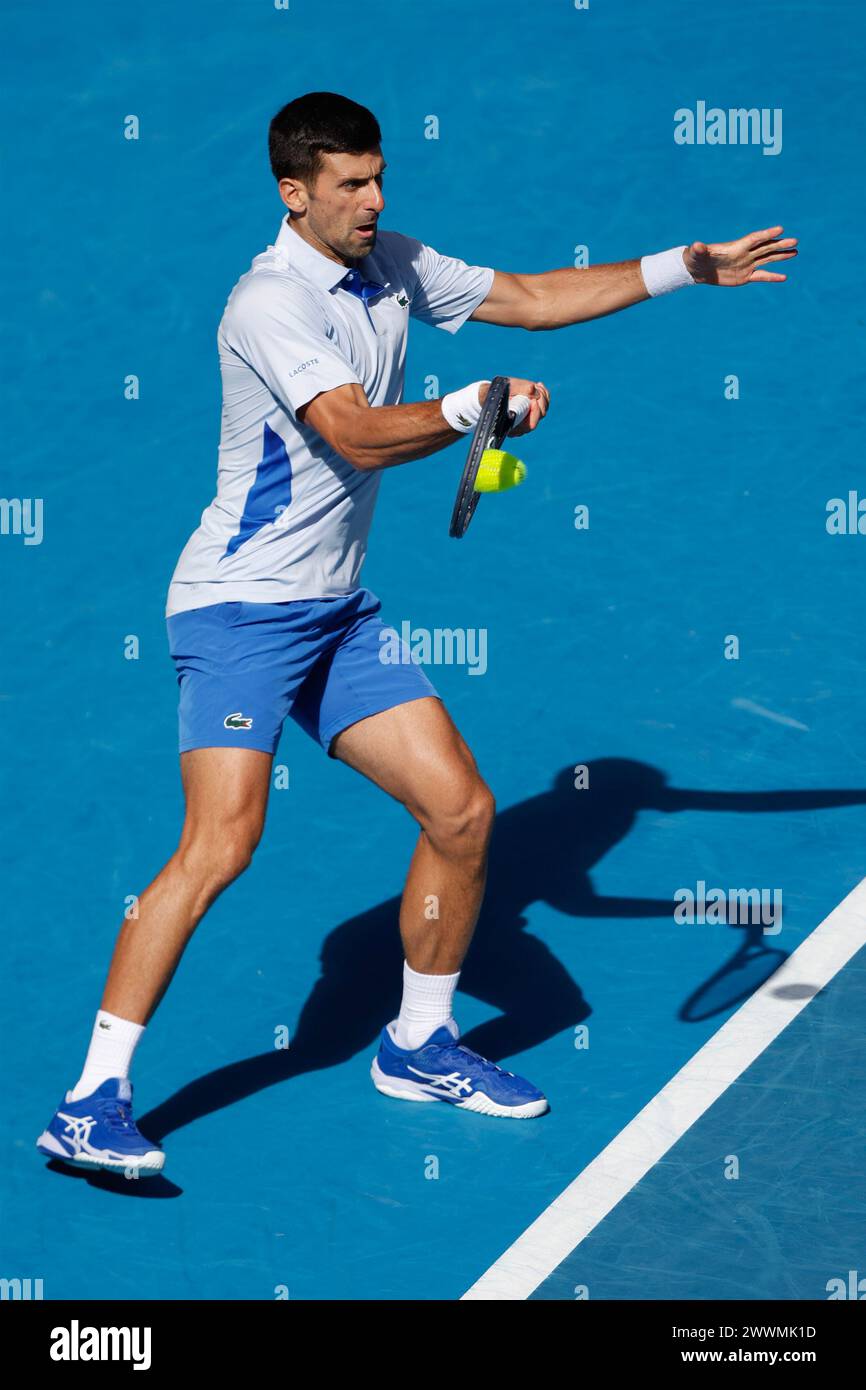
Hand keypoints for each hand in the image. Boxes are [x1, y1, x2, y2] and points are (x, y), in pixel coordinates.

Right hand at [479, 378, 549, 435]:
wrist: (487, 396)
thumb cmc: (492, 395)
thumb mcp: (501, 390)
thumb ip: (517, 389)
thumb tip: (533, 390)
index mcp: (513, 425)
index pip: (531, 424)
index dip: (535, 411)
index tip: (532, 399)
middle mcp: (521, 426)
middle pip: (540, 416)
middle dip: (541, 400)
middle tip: (536, 387)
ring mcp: (527, 419)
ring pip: (543, 410)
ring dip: (543, 396)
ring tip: (537, 385)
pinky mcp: (530, 411)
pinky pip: (542, 405)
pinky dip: (543, 395)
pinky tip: (539, 386)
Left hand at [683, 226, 797, 284]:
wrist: (698, 270)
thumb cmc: (696, 258)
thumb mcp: (696, 254)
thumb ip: (699, 249)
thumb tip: (696, 245)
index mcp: (736, 247)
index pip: (754, 239)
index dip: (767, 234)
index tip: (780, 229)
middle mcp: (745, 254)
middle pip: (766, 247)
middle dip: (779, 244)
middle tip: (795, 241)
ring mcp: (747, 264)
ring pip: (767, 259)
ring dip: (781, 256)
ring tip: (795, 252)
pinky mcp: (745, 276)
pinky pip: (762, 276)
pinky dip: (772, 277)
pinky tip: (784, 277)